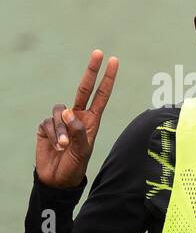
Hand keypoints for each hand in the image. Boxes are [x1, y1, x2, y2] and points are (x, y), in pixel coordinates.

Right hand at [35, 50, 117, 189]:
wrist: (57, 179)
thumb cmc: (75, 166)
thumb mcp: (81, 151)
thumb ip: (77, 132)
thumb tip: (69, 112)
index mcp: (92, 121)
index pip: (101, 96)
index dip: (107, 79)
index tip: (113, 61)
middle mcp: (77, 116)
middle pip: (84, 88)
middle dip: (92, 71)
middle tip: (99, 53)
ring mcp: (61, 120)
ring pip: (60, 110)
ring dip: (62, 128)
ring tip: (63, 145)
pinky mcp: (46, 126)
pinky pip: (48, 122)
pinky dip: (52, 134)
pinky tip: (54, 146)